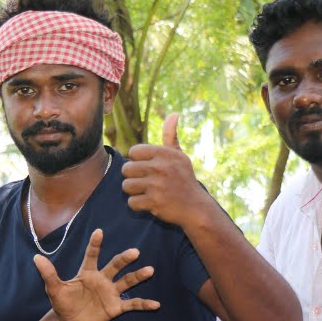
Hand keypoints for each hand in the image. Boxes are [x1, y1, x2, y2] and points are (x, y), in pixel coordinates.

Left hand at [33, 228, 159, 320]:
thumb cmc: (62, 302)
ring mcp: (111, 292)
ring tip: (150, 270)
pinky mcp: (116, 307)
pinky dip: (144, 304)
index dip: (95, 244)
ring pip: (127, 281)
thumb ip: (48, 274)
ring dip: (138, 276)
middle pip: (115, 266)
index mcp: (87, 272)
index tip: (98, 231)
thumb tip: (36, 258)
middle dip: (124, 259)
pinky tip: (156, 304)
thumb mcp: (54, 289)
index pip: (92, 255)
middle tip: (134, 251)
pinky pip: (133, 304)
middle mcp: (102, 279)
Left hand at [123, 113, 212, 227]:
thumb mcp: (180, 156)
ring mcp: (157, 185)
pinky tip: (148, 203)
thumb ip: (171, 136)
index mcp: (164, 153)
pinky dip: (138, 205)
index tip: (147, 168)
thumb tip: (174, 114)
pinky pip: (131, 202)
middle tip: (144, 182)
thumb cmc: (184, 179)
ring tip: (145, 192)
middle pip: (126, 169)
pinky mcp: (154, 202)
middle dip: (132, 177)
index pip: (133, 151)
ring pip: (126, 186)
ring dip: (133, 191)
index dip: (137, 160)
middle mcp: (160, 167)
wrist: (195, 207)